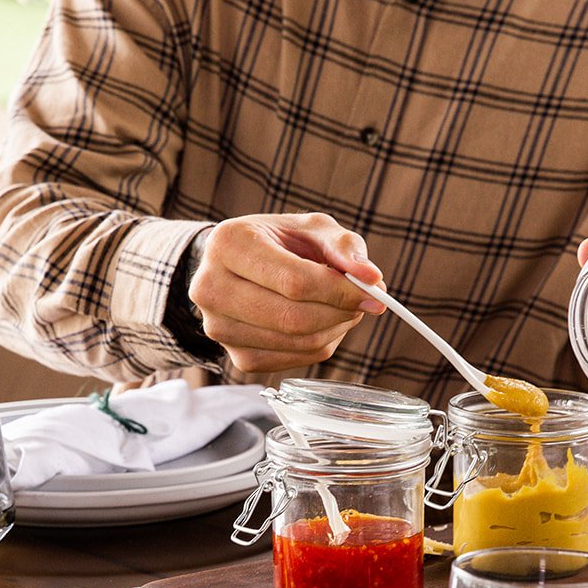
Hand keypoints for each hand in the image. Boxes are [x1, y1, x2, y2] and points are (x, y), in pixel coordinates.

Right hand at [187, 212, 385, 373]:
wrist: (240, 266)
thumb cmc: (279, 242)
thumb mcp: (311, 228)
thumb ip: (343, 246)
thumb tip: (371, 278)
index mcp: (227, 245)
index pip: (294, 281)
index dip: (340, 291)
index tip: (376, 292)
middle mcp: (211, 288)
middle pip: (294, 318)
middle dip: (340, 312)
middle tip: (363, 302)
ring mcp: (220, 329)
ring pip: (297, 342)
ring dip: (334, 328)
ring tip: (341, 307)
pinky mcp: (237, 357)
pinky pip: (294, 359)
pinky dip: (320, 343)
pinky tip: (321, 322)